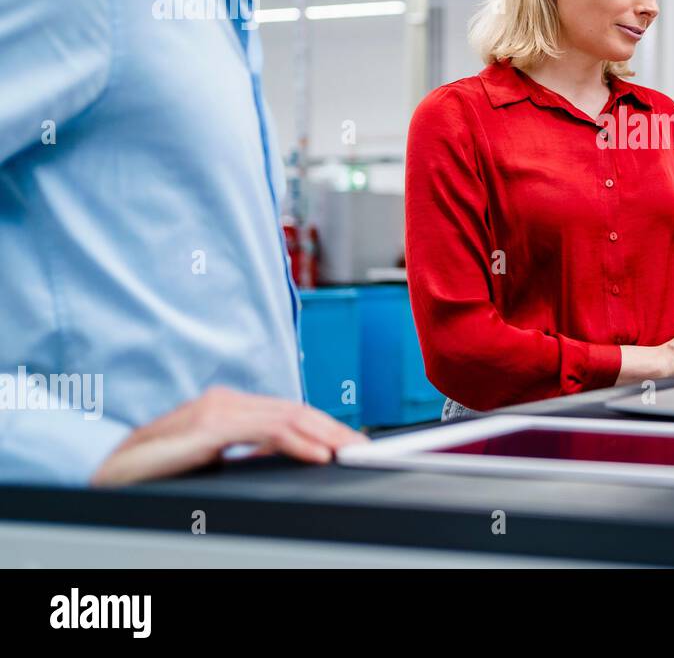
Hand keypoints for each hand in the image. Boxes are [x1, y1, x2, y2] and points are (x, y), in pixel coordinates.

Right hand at [91, 387, 367, 486]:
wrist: (101, 477)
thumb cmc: (152, 473)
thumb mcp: (212, 462)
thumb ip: (248, 454)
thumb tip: (291, 456)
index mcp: (227, 408)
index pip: (290, 414)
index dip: (327, 427)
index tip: (354, 445)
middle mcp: (225, 402)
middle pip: (297, 412)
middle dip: (336, 430)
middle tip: (367, 449)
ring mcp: (216, 410)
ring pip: (288, 417)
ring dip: (327, 434)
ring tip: (353, 452)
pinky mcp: (208, 427)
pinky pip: (266, 432)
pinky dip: (299, 442)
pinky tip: (319, 454)